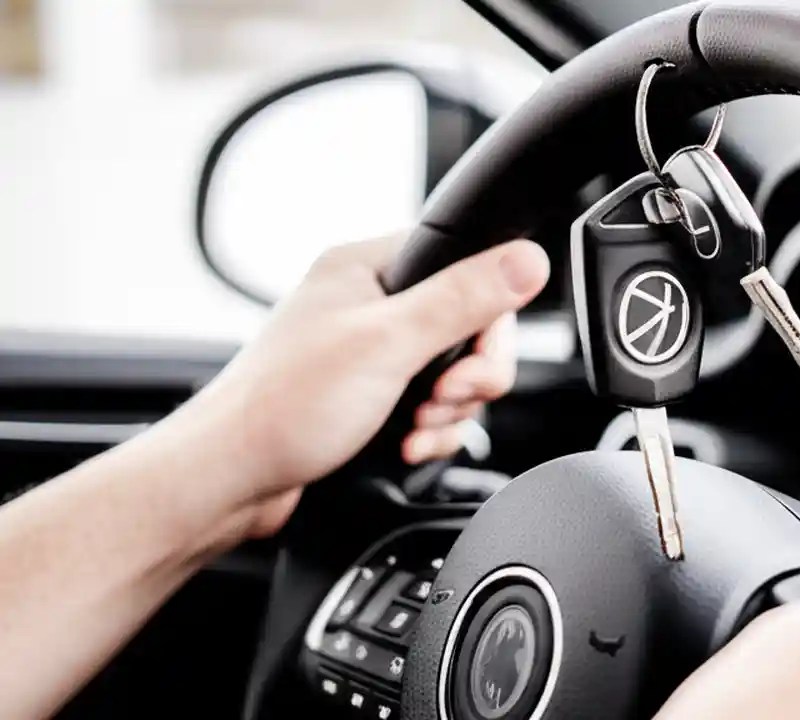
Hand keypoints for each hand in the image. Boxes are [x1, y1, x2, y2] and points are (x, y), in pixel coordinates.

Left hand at [180, 235, 549, 539]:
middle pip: (470, 327)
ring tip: (415, 427)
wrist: (229, 481)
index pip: (468, 268)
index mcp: (369, 266)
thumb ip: (463, 300)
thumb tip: (527, 260)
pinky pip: (433, 406)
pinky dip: (432, 430)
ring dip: (449, 412)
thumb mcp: (388, 345)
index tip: (471, 360)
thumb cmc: (282, 408)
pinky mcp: (372, 396)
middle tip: (442, 398)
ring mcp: (371, 352)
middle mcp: (371, 303)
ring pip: (456, 373)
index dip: (486, 320)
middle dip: (468, 377)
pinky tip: (407, 444)